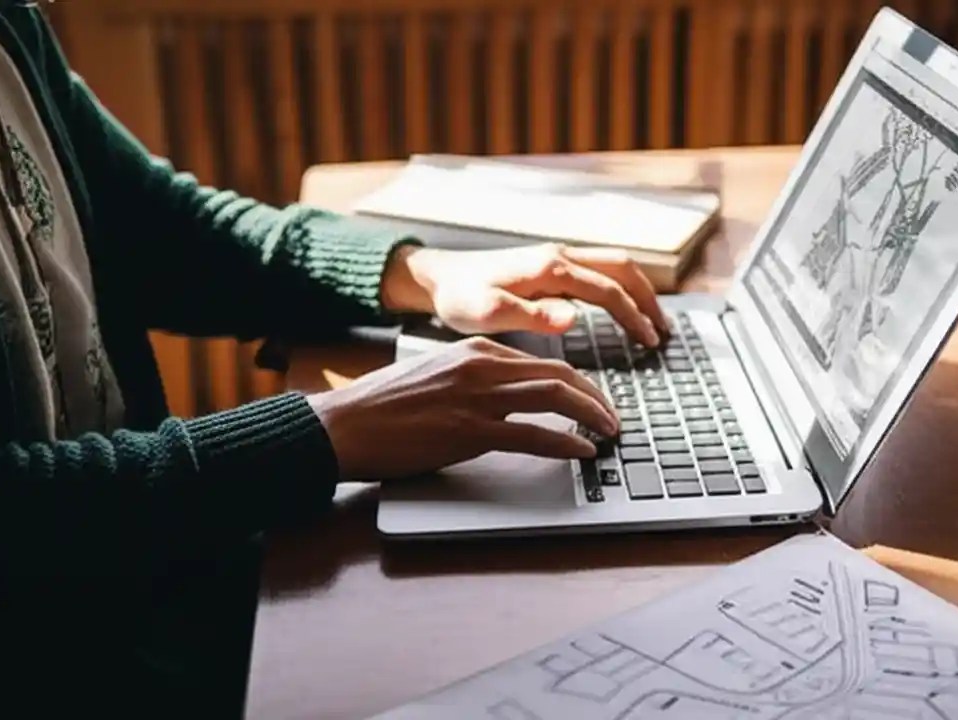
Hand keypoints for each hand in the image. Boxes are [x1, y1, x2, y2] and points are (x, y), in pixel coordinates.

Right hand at [306, 337, 617, 479]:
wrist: (343, 424)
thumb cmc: (382, 407)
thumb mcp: (435, 377)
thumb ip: (473, 381)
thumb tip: (506, 402)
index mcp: (475, 349)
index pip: (542, 361)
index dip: (577, 382)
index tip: (593, 399)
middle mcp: (481, 366)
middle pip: (558, 372)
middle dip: (595, 396)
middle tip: (614, 418)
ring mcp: (476, 397)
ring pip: (554, 396)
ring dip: (591, 415)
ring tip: (610, 433)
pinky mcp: (469, 431)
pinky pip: (532, 434)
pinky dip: (565, 442)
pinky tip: (582, 453)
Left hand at [381, 243, 668, 346]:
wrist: (438, 277)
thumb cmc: (458, 297)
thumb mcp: (486, 313)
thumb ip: (530, 316)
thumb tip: (572, 318)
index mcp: (549, 269)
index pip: (607, 290)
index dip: (633, 316)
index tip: (649, 341)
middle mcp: (558, 255)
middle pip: (622, 268)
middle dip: (648, 298)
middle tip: (663, 330)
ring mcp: (557, 255)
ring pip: (614, 263)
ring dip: (639, 288)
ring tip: (653, 319)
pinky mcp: (551, 262)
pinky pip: (599, 268)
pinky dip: (621, 285)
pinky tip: (622, 306)